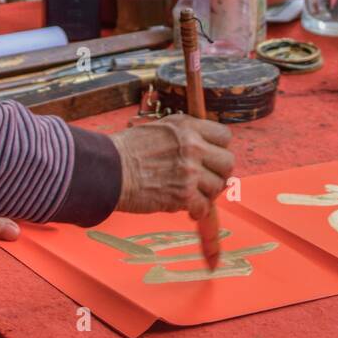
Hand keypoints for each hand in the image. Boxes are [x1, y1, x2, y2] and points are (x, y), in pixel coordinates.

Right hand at [110, 114, 234, 219]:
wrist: (109, 170)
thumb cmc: (128, 149)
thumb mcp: (160, 128)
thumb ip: (185, 133)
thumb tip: (204, 143)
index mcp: (188, 127)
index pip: (224, 136)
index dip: (219, 147)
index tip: (211, 156)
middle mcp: (193, 147)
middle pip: (228, 162)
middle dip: (219, 172)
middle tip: (206, 178)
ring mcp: (189, 172)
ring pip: (218, 186)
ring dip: (207, 193)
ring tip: (193, 193)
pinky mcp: (183, 196)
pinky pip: (204, 207)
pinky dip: (197, 211)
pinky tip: (188, 208)